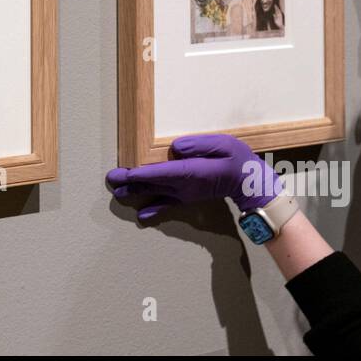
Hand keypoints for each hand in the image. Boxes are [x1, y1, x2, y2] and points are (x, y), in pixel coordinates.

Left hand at [105, 133, 282, 221]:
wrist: (250, 185)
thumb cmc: (238, 161)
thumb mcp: (223, 145)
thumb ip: (199, 145)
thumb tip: (175, 147)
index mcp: (190, 172)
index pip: (160, 173)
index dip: (140, 173)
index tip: (123, 173)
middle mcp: (184, 186)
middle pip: (152, 183)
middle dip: (130, 181)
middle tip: (111, 179)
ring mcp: (185, 194)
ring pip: (155, 192)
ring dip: (136, 192)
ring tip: (117, 192)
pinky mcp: (188, 197)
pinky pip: (168, 204)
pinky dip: (154, 209)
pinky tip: (142, 215)